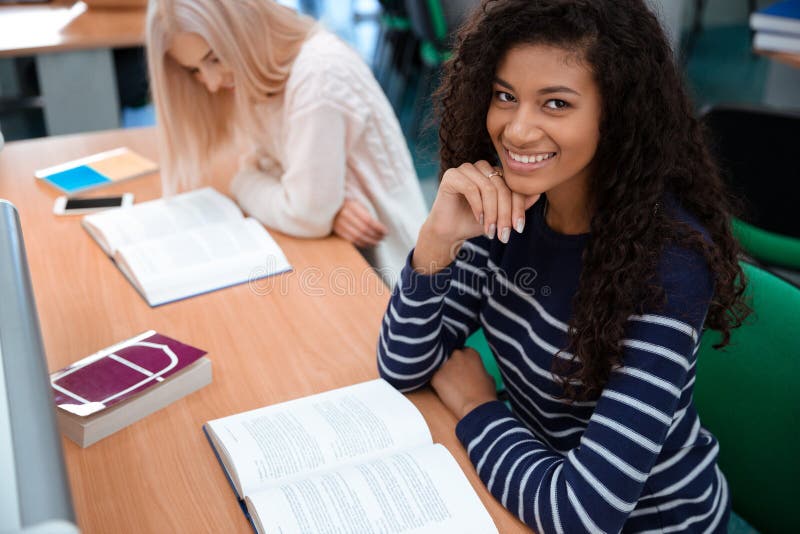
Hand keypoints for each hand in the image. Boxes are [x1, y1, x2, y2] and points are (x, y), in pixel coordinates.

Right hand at [333, 199, 387, 247]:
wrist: (330, 205)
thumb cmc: (349, 204)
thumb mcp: (358, 203)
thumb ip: (367, 214)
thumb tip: (379, 228)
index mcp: (352, 205)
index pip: (368, 220)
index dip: (378, 228)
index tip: (385, 231)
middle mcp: (344, 214)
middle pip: (364, 229)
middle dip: (375, 235)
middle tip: (383, 238)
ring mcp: (339, 223)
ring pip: (357, 236)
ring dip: (370, 241)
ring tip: (377, 242)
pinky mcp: (337, 230)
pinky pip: (351, 240)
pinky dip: (361, 243)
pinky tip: (368, 243)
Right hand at [413, 160, 539, 272]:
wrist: (449, 232)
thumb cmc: (474, 223)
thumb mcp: (500, 215)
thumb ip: (518, 204)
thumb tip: (538, 194)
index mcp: (495, 173)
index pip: (513, 186)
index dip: (518, 207)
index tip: (519, 228)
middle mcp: (481, 167)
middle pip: (502, 187)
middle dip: (505, 213)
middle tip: (504, 235)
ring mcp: (466, 169)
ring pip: (488, 188)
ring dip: (492, 213)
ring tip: (491, 230)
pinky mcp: (452, 175)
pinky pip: (472, 189)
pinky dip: (478, 207)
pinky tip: (479, 220)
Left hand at [431, 348, 497, 419]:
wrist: (477, 407)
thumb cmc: (485, 394)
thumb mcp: (488, 376)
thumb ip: (478, 368)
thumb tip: (475, 371)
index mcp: (470, 353)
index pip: (462, 352)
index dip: (461, 362)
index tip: (461, 369)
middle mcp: (457, 355)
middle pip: (448, 356)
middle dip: (450, 366)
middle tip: (454, 378)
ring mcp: (445, 365)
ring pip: (439, 367)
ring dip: (443, 374)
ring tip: (449, 386)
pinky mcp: (436, 376)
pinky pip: (433, 378)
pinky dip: (437, 384)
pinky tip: (444, 392)